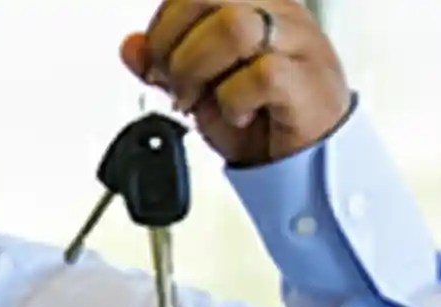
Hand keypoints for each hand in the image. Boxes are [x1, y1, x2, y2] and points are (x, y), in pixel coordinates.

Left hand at [121, 0, 352, 166]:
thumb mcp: (197, 86)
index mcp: (252, 3)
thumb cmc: (259, 116)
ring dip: (197, 69)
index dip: (162, 23)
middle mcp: (278, 13)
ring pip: (234, 26)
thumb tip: (132, 47)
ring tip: (196, 99)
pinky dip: (234, 100)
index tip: (154, 63)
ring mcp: (298, 43)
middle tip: (170, 80)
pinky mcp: (308, 81)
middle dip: (172, 42)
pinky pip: (263, 74)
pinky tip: (236, 113)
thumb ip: (164, 63)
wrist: (304, 157)